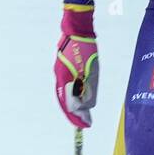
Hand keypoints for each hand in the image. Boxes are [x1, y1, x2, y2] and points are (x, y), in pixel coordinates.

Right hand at [55, 8, 98, 127]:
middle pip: (65, 102)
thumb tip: (87, 106)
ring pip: (64, 96)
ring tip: (82, 117)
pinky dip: (71, 97)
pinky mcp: (63, 69)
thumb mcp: (93, 71)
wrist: (77, 30)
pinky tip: (79, 101)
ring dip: (73, 107)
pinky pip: (65, 88)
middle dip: (75, 115)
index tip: (87, 124)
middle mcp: (61, 77)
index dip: (79, 116)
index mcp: (66, 79)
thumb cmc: (86, 48)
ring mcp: (60, 73)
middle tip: (85, 125)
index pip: (71, 104)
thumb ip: (89, 88)